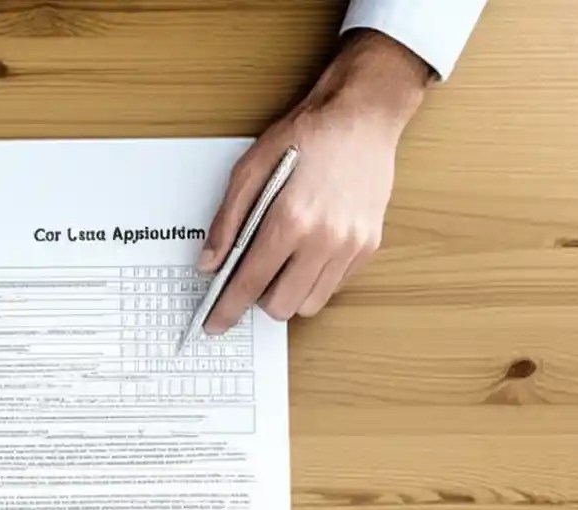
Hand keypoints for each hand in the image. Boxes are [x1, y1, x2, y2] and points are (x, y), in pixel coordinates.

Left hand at [199, 30, 432, 333]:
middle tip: (250, 277)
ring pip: (310, 303)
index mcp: (289, 220)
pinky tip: (305, 253)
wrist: (362, 116)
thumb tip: (209, 263)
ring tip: (280, 264)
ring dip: (288, 294)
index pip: (250, 283)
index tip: (214, 324)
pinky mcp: (368, 245)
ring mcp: (351, 245)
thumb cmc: (305, 137)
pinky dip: (313, 280)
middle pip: (282, 305)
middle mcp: (324, 239)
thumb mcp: (250, 170)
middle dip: (258, 300)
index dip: (227, 309)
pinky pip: (334, 286)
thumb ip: (227, 222)